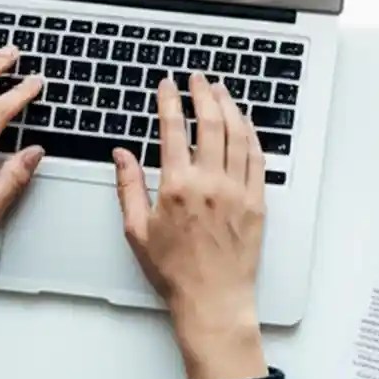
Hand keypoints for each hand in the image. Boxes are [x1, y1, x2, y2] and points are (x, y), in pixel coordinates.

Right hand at [113, 73, 268, 378]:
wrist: (212, 300)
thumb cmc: (174, 271)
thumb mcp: (137, 230)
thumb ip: (128, 186)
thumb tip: (121, 155)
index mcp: (177, 187)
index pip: (173, 129)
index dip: (169, 101)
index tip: (167, 86)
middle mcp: (210, 183)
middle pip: (210, 122)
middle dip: (203, 93)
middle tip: (198, 78)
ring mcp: (237, 190)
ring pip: (238, 135)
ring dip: (230, 106)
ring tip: (222, 90)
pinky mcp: (257, 202)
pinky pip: (257, 158)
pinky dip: (251, 135)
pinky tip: (245, 124)